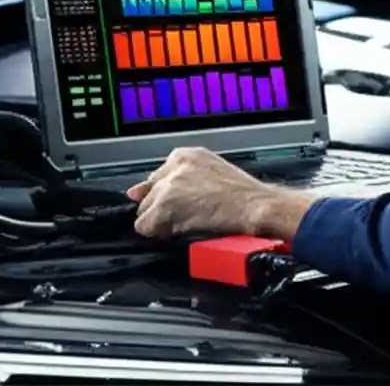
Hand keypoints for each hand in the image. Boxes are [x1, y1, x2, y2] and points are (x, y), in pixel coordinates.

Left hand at [126, 146, 313, 239]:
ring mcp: (168, 185)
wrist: (256, 205)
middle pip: (148, 196)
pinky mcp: (165, 206)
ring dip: (162, 222)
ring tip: (191, 222)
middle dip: (163, 209)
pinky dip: (159, 234)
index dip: (168, 197)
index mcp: (184, 155)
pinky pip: (145, 227)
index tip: (182, 204)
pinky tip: (183, 230)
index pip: (156, 179)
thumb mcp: (208, 175)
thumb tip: (134, 192)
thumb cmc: (243, 194)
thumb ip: (172, 179)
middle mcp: (172, 166)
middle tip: (191, 215)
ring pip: (145, 212)